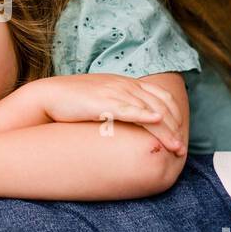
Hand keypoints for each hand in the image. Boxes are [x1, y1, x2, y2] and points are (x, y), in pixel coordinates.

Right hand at [39, 75, 186, 155]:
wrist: (49, 95)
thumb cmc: (73, 102)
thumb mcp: (103, 99)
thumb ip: (120, 106)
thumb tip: (132, 124)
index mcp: (125, 83)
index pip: (161, 95)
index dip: (175, 115)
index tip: (180, 134)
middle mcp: (124, 85)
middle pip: (160, 104)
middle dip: (175, 127)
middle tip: (181, 148)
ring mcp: (114, 92)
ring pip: (149, 109)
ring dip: (166, 129)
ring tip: (175, 147)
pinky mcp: (103, 102)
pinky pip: (129, 108)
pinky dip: (145, 114)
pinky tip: (156, 121)